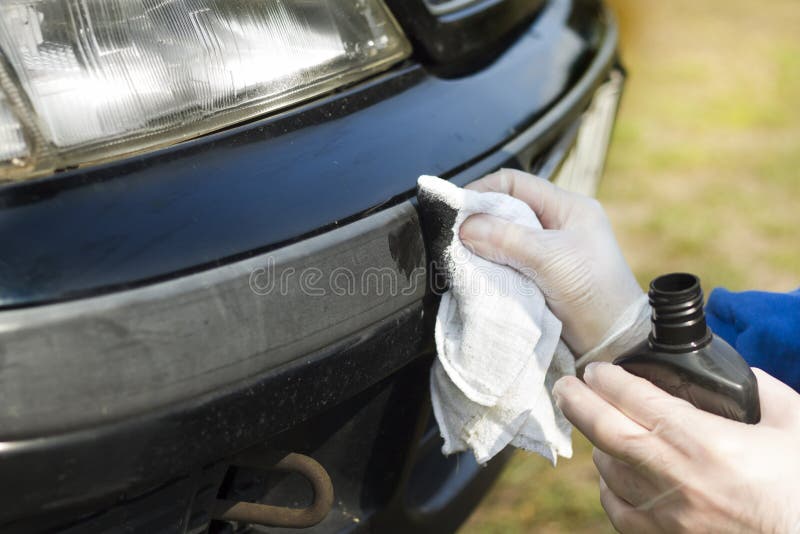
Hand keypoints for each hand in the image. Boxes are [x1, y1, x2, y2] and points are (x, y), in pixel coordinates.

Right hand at [460, 168, 641, 354]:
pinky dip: (491, 264)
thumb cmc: (597, 294)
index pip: (515, 183)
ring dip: (484, 245)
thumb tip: (465, 226)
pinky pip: (506, 260)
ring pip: (503, 236)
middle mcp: (557, 224)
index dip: (483, 191)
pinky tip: (480, 271)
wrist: (613, 342)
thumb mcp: (551, 259)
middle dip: (479, 219)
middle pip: (506, 208)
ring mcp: (548, 250)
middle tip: (456, 235)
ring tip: (464, 255)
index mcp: (568, 207)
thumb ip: (507, 239)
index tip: (457, 209)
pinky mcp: (538, 275)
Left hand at [553, 362, 799, 533]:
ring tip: (601, 425)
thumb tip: (739, 375)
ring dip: (599, 443)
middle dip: (576, 402)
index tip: (594, 369)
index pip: (634, 399)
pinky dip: (609, 484)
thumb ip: (761, 391)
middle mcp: (675, 476)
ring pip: (607, 470)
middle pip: (604, 431)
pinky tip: (616, 472)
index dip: (607, 379)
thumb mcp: (794, 424)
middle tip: (563, 385)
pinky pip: (617, 508)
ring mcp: (665, 514)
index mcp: (703, 441)